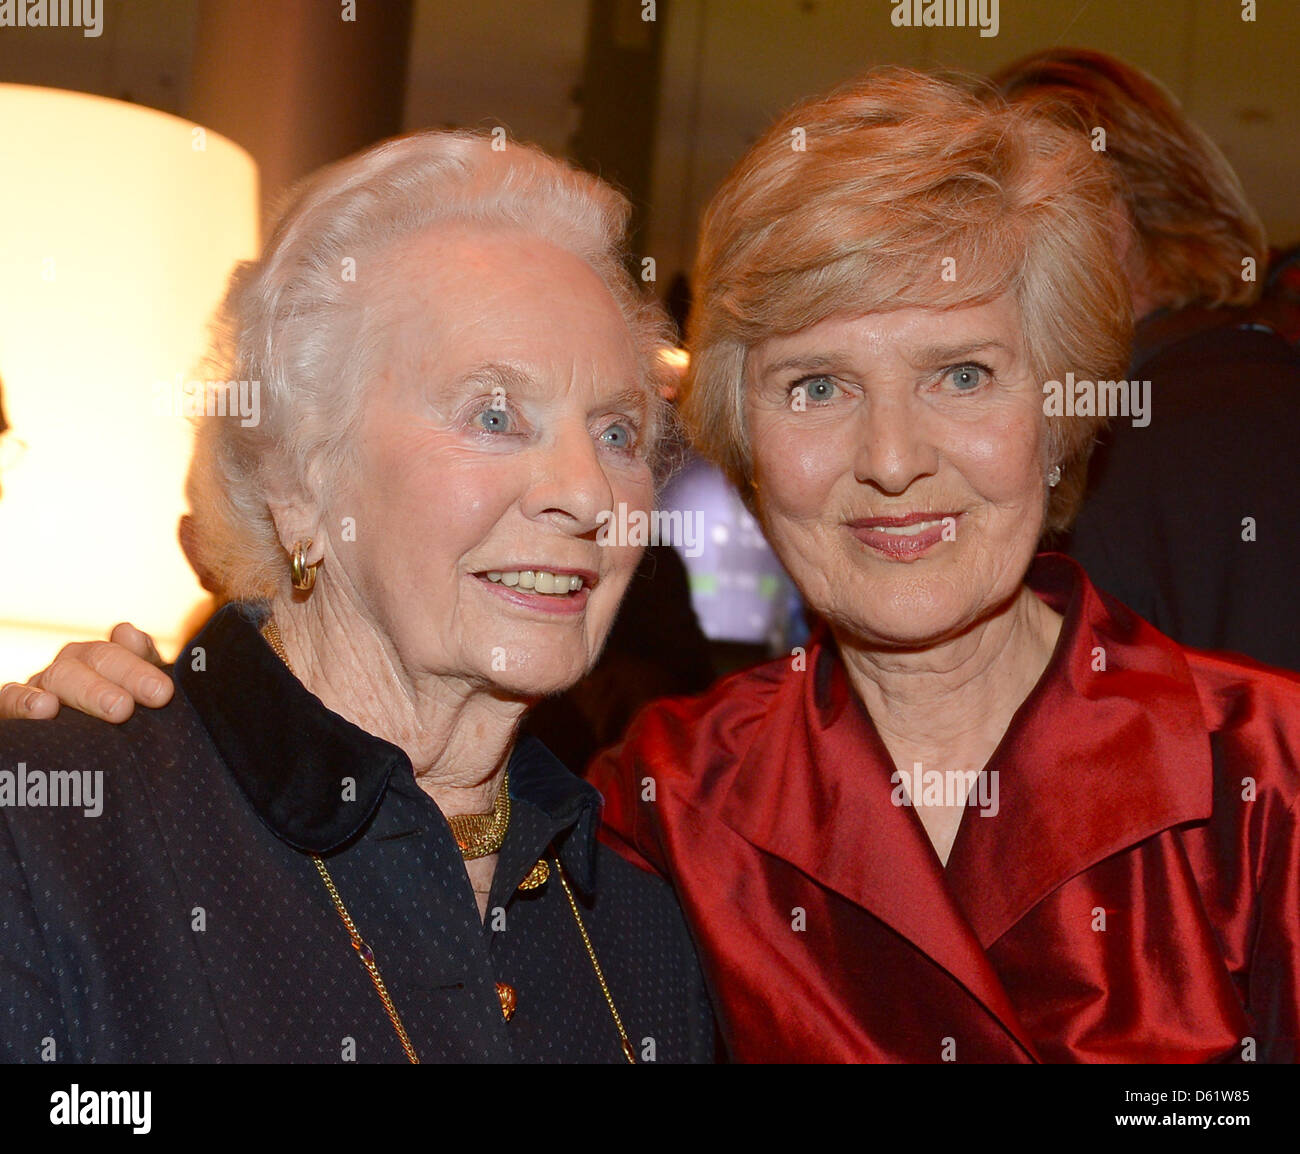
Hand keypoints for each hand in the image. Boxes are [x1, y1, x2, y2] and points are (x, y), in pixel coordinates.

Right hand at [0, 623, 173, 721]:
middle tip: (138, 705)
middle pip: (97, 658)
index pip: (124, 649)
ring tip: (116, 709)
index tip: (162, 693)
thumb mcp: (135, 697)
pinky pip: (9, 696)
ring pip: (61, 675)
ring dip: (89, 690)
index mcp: (106, 659)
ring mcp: (41, 685)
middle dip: (123, 678)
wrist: (66, 762)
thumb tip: (130, 634)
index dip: (141, 667)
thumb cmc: (112, 726)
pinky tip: (44, 710)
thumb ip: (142, 665)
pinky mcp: (10, 707)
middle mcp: (74, 665)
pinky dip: (24, 701)